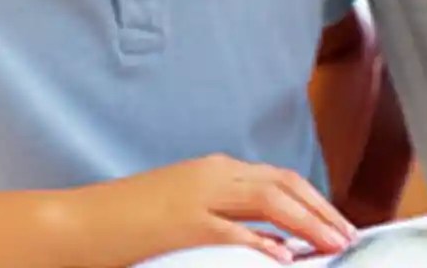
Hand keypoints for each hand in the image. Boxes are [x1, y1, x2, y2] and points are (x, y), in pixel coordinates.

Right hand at [69, 154, 356, 265]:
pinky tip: (284, 257)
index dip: (313, 199)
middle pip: (284, 184)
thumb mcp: (183, 209)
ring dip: (307, 222)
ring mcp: (198, 195)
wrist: (78, 222)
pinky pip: (234, 229)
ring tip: (333, 245)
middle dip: (321, 209)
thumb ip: (224, 216)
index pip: (279, 178)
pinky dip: (264, 241)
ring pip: (269, 200)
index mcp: (213, 169)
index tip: (335, 222)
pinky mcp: (183, 221)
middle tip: (348, 235)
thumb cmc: (126, 221)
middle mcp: (212, 174)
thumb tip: (267, 240)